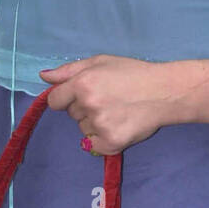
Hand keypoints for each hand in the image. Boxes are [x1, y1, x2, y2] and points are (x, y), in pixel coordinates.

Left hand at [38, 54, 172, 154]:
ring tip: (117, 111)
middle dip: (84, 108)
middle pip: (71, 114)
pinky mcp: (111, 142)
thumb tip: (43, 77)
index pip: (55, 100)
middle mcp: (88, 105)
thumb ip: (69, 70)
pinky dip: (102, 139)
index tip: (81, 96)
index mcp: (83, 83)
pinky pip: (93, 145)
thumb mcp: (100, 61)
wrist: (165, 92)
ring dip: (94, 123)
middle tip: (108, 99)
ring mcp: (100, 125)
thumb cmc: (133, 73)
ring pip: (83, 129)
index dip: (65, 98)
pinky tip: (118, 125)